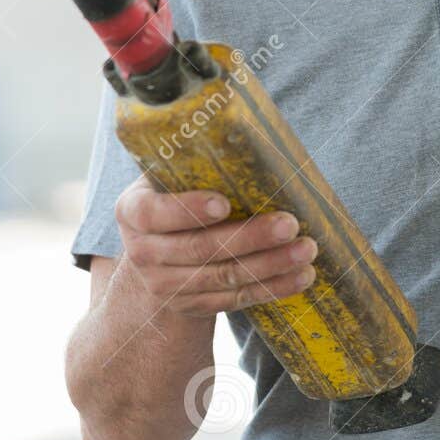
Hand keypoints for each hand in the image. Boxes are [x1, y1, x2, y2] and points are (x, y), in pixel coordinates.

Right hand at [113, 176, 317, 316]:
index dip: (188, 210)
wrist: (155, 257)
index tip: (224, 203)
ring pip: (224, 277)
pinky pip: (236, 299)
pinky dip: (272, 288)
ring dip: (271, 265)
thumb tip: (255, 132)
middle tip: (291, 224)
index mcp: (133, 211)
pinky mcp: (192, 306)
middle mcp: (143, 252)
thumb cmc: (177, 198)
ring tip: (307, 250)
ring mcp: (165, 285)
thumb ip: (198, 162)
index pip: (153, 213)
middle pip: (200, 248)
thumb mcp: (171, 178)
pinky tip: (301, 277)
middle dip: (250, 237)